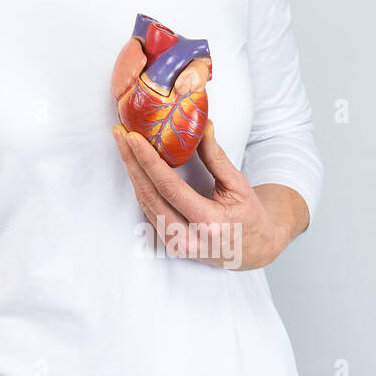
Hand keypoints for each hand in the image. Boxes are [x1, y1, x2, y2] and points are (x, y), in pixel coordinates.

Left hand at [111, 121, 299, 269]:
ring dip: (132, 172)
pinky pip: (149, 211)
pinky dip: (140, 186)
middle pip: (149, 195)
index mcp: (209, 223)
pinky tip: (134, 165)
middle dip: (131, 161)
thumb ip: (217, 157)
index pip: (169, 187)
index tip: (133, 137)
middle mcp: (188, 238)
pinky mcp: (169, 244)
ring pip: (145, 203)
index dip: (148, 161)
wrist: (255, 250)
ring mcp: (176, 245)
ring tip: (123, 144)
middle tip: (119, 133)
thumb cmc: (249, 216)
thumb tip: (201, 125)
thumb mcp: (239, 185)